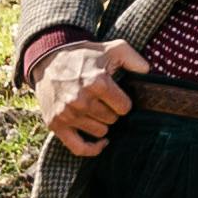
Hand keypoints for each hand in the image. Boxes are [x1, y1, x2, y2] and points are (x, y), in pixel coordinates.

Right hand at [34, 34, 142, 153]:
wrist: (49, 60)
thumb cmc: (85, 56)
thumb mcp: (113, 48)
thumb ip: (134, 59)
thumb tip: (147, 72)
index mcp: (97, 82)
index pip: (124, 107)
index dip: (123, 102)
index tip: (117, 95)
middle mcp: (81, 100)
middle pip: (112, 120)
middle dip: (112, 111)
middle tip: (103, 100)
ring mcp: (67, 114)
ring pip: (100, 132)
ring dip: (101, 123)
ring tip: (95, 109)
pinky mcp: (56, 124)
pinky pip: (79, 148)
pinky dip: (93, 149)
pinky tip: (102, 143)